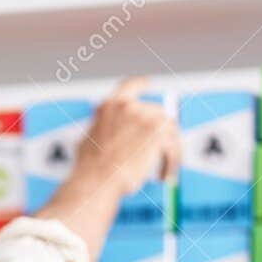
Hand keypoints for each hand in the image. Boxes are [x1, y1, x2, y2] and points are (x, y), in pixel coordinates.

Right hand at [72, 77, 179, 198]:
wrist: (97, 179)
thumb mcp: (88, 140)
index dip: (140, 84)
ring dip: (169, 150)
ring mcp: (145, 118)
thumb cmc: (91, 168)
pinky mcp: (159, 133)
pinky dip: (172, 161)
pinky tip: (165, 174)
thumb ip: (101, 130)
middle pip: (157, 113)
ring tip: (164, 169)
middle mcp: (129, 108)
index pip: (129, 86)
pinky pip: (173, 146)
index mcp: (110, 107)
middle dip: (159, 133)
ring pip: (169, 131)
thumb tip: (104, 133)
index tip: (146, 82)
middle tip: (160, 150)